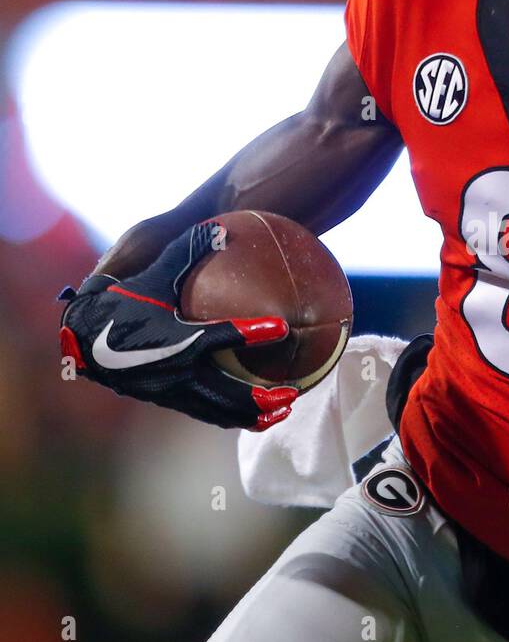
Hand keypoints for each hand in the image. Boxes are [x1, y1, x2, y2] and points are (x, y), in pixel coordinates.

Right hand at [58, 220, 297, 430]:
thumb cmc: (122, 299)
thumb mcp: (155, 273)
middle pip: (226, 392)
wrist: (83, 335)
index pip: (219, 336)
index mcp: (173, 338)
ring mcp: (170, 391)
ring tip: (283, 411)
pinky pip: (206, 412)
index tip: (283, 327)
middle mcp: (173, 370)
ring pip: (218, 411)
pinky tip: (256, 413)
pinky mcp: (168, 400)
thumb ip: (188, 251)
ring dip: (252, 414)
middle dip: (261, 396)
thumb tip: (221, 226)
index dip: (252, 332)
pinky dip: (232, 415)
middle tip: (293, 393)